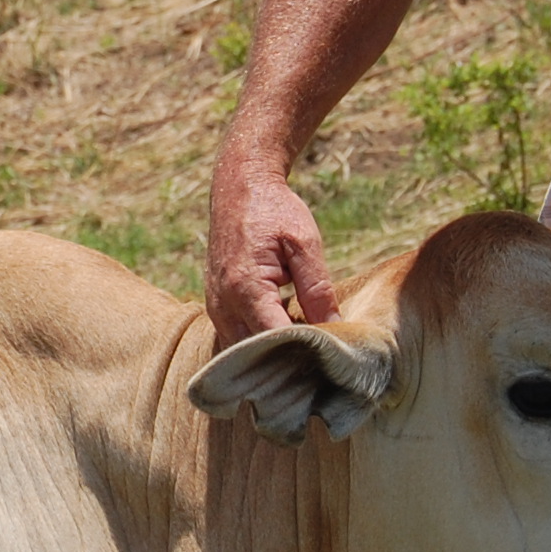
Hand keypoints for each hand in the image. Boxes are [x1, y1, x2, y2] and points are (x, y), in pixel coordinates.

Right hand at [206, 153, 339, 344]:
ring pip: (241, 351)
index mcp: (247, 287)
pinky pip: (235, 337)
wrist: (239, 188)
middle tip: (319, 363)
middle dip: (285, 361)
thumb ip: (318, 289)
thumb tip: (334, 329)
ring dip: (269, 355)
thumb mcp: (304, 244)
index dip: (301, 353)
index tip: (329, 359)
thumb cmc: (274, 211)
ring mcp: (215, 305)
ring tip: (303, 355)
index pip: (275, 339)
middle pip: (254, 354)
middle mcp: (224, 302)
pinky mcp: (216, 304)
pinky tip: (284, 340)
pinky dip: (257, 343)